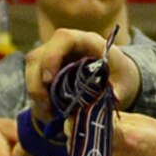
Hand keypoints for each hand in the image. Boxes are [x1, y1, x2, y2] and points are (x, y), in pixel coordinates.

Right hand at [23, 29, 139, 121]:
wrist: (120, 78)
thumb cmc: (122, 78)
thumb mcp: (122, 88)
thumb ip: (103, 99)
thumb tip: (82, 117)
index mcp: (87, 42)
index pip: (63, 39)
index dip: (52, 56)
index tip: (50, 80)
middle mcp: (66, 46)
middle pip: (39, 56)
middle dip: (37, 83)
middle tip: (47, 107)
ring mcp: (54, 58)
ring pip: (32, 69)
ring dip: (35, 94)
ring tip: (48, 115)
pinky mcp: (48, 71)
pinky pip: (34, 82)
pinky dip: (38, 100)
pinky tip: (48, 115)